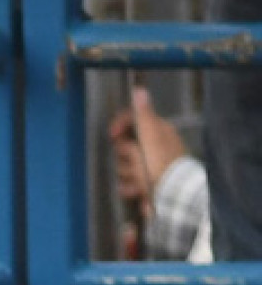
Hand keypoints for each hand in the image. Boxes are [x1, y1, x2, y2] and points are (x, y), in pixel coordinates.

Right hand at [109, 86, 187, 210]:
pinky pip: (130, 184)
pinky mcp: (148, 184)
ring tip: (138, 182)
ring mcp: (151, 166)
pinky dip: (131, 188)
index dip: (120, 126)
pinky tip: (137, 192)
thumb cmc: (159, 164)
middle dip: (125, 157)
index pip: (134, 121)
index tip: (112, 136)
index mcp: (158, 132)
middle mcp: (155, 147)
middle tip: (133, 163)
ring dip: (127, 175)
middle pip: (126, 147)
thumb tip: (139, 90)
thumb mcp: (150, 136)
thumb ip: (143, 115)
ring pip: (126, 167)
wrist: (171, 194)